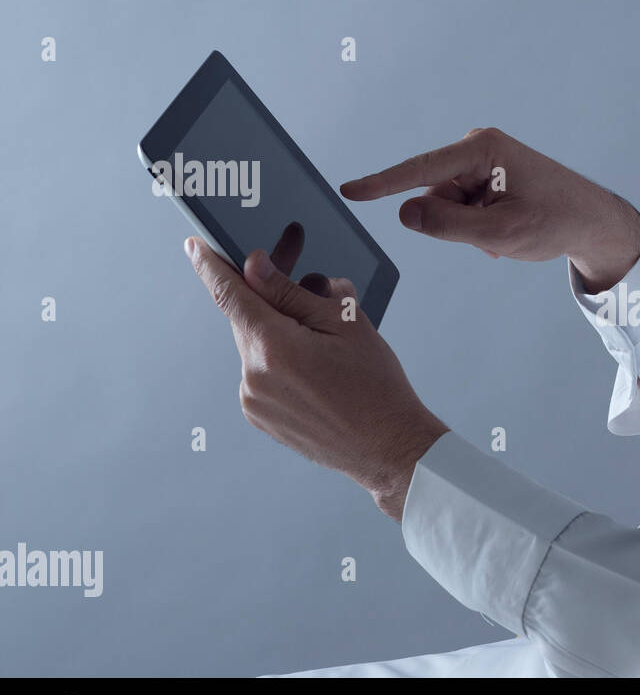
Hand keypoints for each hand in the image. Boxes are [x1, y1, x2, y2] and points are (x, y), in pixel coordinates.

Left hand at [185, 233, 446, 520]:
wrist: (389, 449)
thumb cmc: (377, 388)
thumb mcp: (346, 325)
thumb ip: (292, 292)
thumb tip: (254, 267)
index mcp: (275, 346)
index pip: (229, 293)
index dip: (210, 264)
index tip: (195, 245)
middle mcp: (254, 376)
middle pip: (248, 319)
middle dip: (271, 300)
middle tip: (305, 287)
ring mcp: (253, 400)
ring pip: (257, 346)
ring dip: (280, 333)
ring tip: (326, 346)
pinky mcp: (259, 417)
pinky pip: (261, 374)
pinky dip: (281, 362)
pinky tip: (317, 371)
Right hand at [340, 127, 639, 292]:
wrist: (594, 222)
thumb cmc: (557, 222)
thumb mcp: (500, 233)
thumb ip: (448, 225)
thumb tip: (404, 212)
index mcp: (483, 150)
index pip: (420, 170)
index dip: (381, 183)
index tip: (349, 190)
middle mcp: (479, 148)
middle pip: (436, 195)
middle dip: (457, 223)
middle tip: (497, 234)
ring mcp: (482, 161)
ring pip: (448, 205)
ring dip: (471, 228)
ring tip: (507, 232)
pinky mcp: (486, 175)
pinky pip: (463, 207)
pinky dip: (479, 226)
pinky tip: (508, 229)